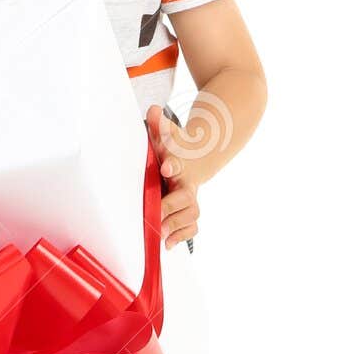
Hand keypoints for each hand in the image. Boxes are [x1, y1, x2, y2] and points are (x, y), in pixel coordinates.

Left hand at [145, 103, 200, 250]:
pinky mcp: (189, 209)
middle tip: (157, 216)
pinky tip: (168, 243)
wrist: (201, 156)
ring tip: (161, 235)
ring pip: (191, 213)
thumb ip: (160, 126)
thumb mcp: (168, 135)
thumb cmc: (177, 148)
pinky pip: (192, 226)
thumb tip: (152, 110)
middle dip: (171, 207)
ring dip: (176, 225)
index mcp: (180, 163)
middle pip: (186, 197)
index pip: (177, 162)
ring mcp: (190, 197)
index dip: (173, 165)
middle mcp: (188, 182)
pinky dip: (182, 235)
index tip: (166, 167)